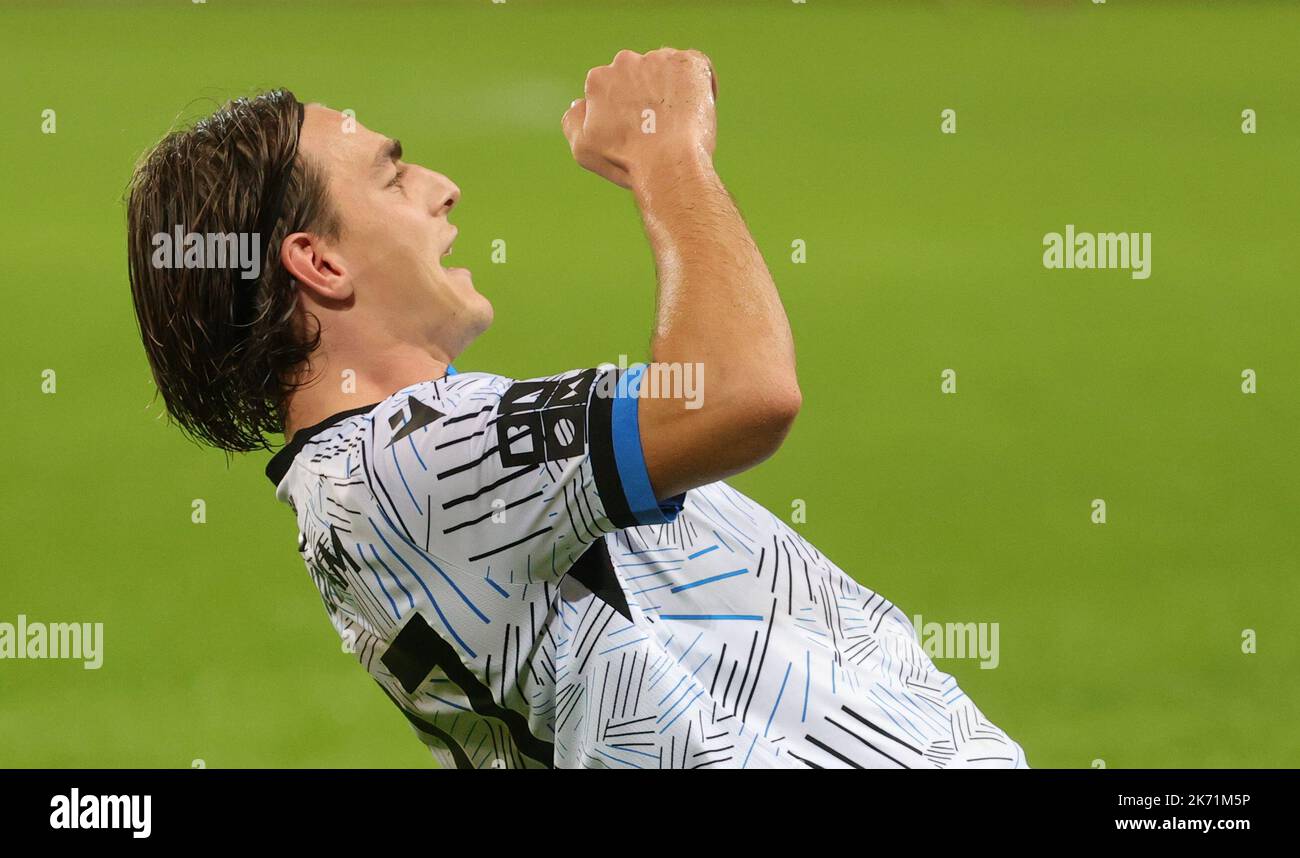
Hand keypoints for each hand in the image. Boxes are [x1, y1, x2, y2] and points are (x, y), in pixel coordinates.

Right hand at [562, 48, 717, 189]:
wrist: (668, 163)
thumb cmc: (626, 161)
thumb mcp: (583, 148)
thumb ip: (573, 120)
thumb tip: (579, 103)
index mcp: (598, 79)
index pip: (612, 89)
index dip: (626, 111)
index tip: (637, 130)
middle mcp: (626, 62)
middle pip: (638, 76)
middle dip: (647, 96)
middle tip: (659, 127)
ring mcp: (659, 59)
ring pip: (666, 70)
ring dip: (672, 89)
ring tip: (679, 121)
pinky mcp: (690, 63)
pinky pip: (696, 66)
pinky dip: (699, 83)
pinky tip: (697, 108)